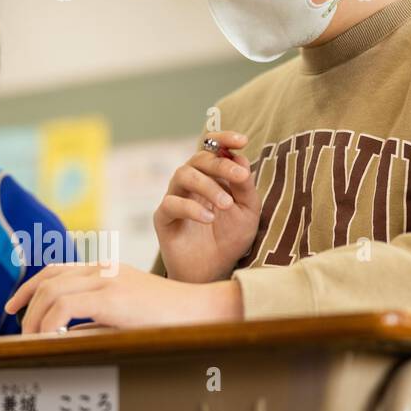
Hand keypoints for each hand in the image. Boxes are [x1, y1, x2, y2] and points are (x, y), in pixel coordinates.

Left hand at [5, 263, 242, 331]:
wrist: (202, 311)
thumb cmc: (169, 318)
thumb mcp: (125, 315)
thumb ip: (95, 320)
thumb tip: (65, 336)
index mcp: (106, 270)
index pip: (56, 271)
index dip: (29, 287)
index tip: (13, 308)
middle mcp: (103, 269)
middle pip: (48, 279)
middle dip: (25, 304)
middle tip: (17, 330)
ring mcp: (107, 281)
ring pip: (52, 293)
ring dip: (36, 319)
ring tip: (33, 342)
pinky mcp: (112, 297)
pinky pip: (66, 307)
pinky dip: (51, 324)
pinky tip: (51, 341)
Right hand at [154, 131, 259, 283]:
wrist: (213, 272)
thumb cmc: (229, 239)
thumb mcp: (247, 212)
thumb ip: (245, 187)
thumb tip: (241, 158)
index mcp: (211, 176)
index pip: (211, 148)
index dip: (223, 139)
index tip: (242, 141)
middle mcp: (190, 183)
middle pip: (198, 158)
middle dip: (221, 164)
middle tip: (240, 176)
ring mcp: (175, 198)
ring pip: (183, 175)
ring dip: (207, 186)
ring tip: (225, 205)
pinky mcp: (163, 218)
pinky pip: (171, 203)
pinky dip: (191, 208)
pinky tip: (209, 219)